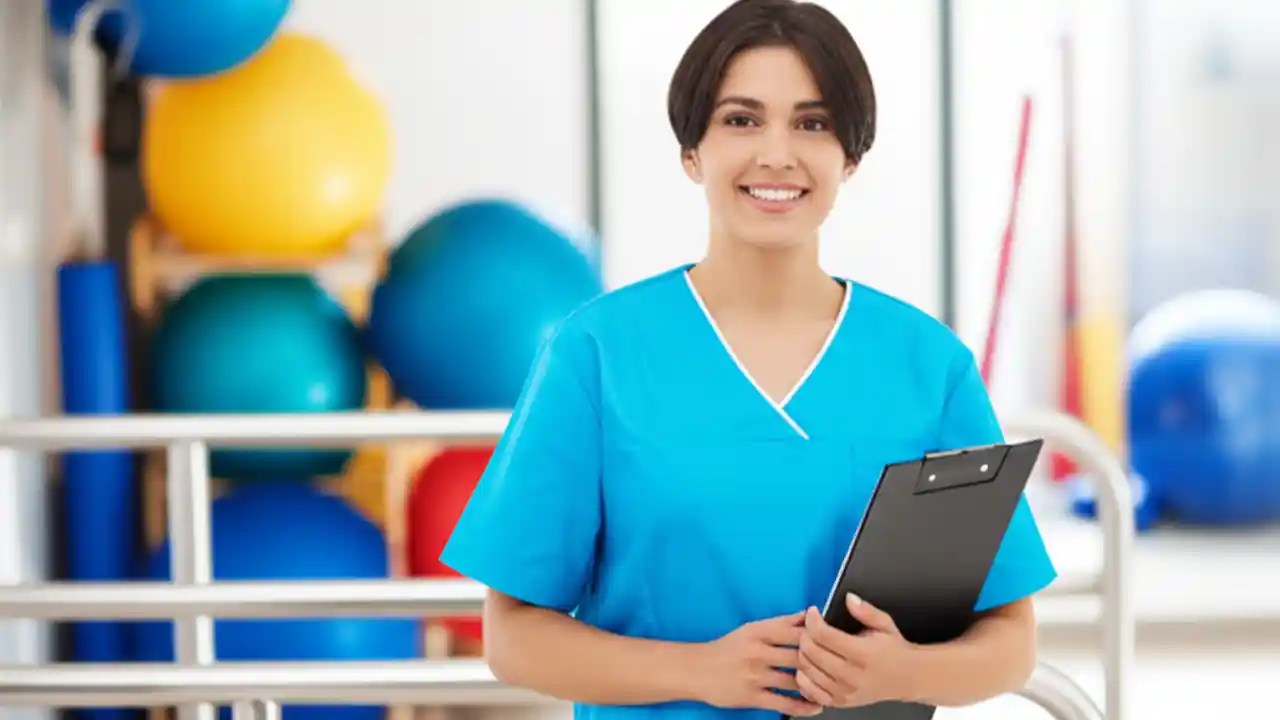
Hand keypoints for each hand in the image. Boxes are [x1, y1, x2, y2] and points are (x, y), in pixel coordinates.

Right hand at [692, 611, 823, 716]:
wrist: (697, 670)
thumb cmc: (726, 649)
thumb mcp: (751, 629)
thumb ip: (780, 624)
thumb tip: (806, 615)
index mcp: (758, 632)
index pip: (795, 631)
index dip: (817, 635)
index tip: (832, 639)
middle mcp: (757, 652)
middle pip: (798, 655)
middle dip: (820, 661)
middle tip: (836, 665)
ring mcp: (755, 676)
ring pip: (794, 680)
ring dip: (816, 685)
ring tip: (831, 686)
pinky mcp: (752, 697)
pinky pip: (783, 703)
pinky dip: (803, 706)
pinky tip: (816, 706)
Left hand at [796, 593, 918, 707]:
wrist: (907, 678)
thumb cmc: (895, 652)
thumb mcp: (885, 625)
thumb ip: (866, 611)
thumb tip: (850, 599)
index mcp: (862, 654)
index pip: (823, 635)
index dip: (813, 620)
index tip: (813, 613)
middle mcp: (851, 675)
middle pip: (811, 651)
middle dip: (805, 633)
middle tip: (810, 627)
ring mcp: (844, 691)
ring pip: (806, 669)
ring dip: (803, 652)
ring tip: (811, 643)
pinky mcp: (839, 701)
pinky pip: (809, 689)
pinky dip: (804, 676)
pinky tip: (811, 664)